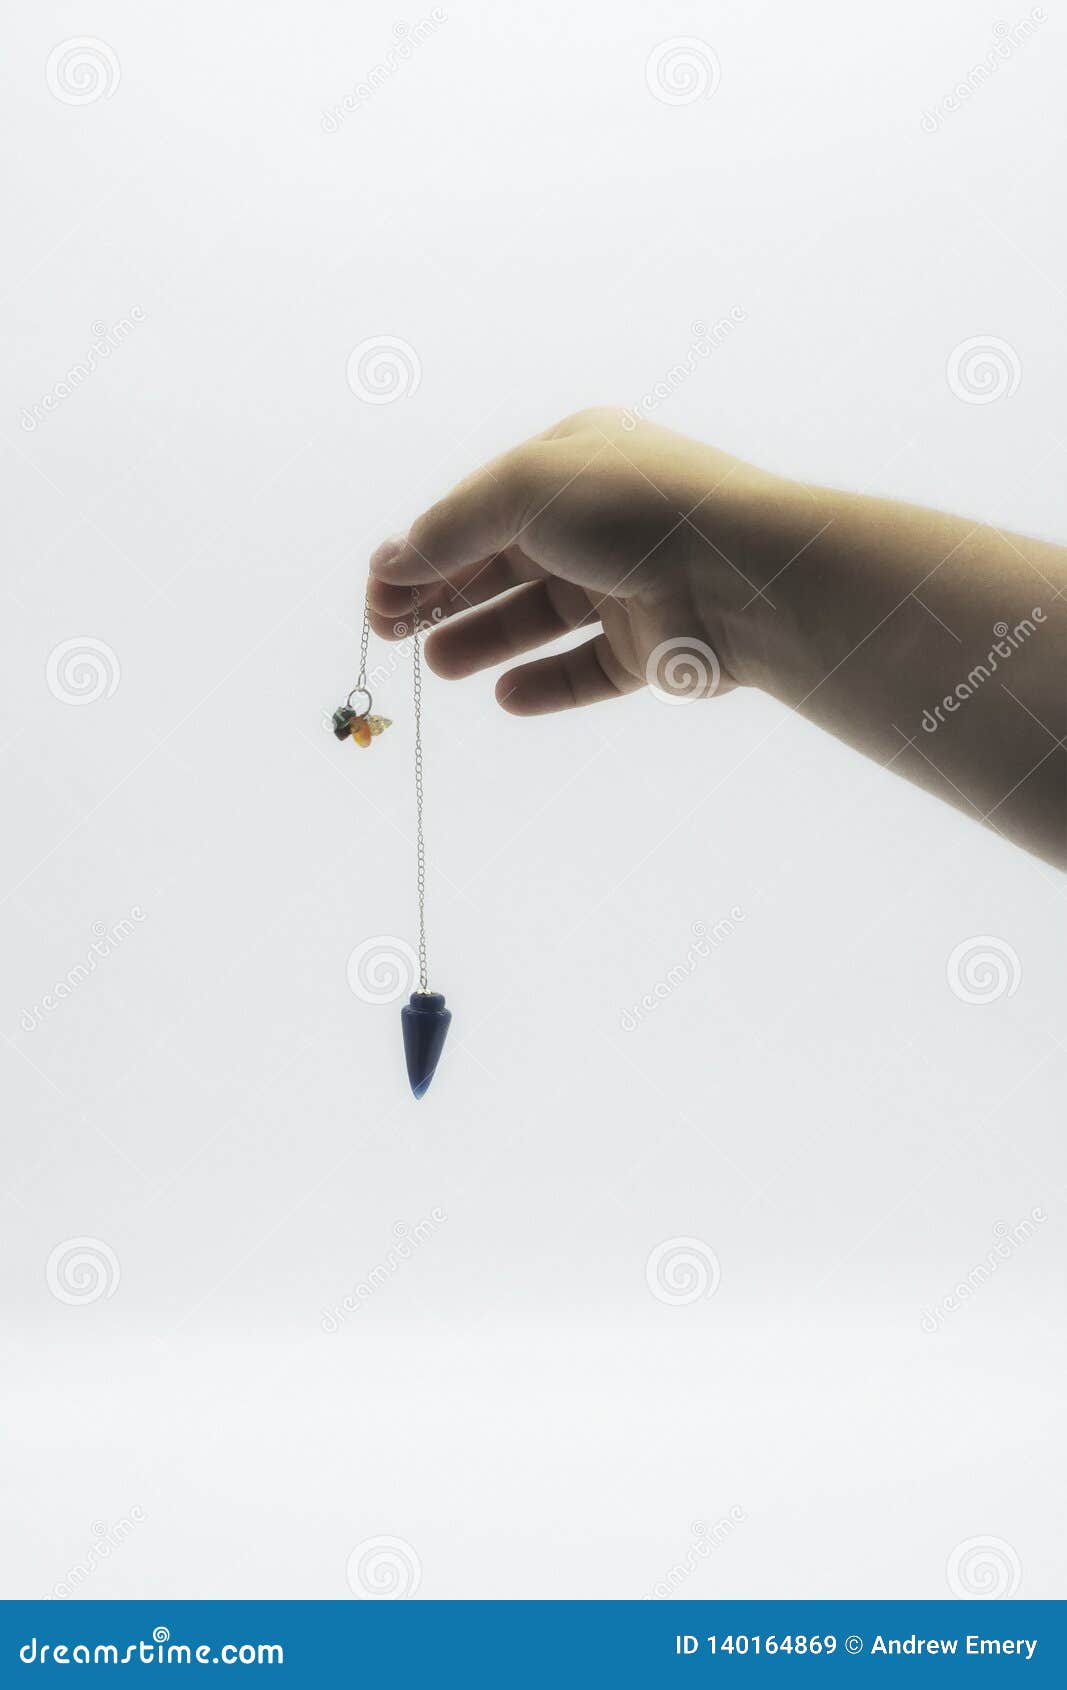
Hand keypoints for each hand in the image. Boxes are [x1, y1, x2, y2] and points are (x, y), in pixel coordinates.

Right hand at [367, 409, 789, 712]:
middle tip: (391, 632)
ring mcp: (628, 587)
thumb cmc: (633, 508)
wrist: (744, 574)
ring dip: (483, 640)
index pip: (482, 508)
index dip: (426, 548)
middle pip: (504, 564)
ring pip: (540, 620)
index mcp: (574, 462)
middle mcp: (600, 521)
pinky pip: (586, 672)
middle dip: (444, 595)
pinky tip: (504, 696)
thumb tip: (391, 561)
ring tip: (438, 665)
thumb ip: (449, 528)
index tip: (379, 592)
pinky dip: (544, 685)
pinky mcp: (651, 649)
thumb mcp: (521, 490)